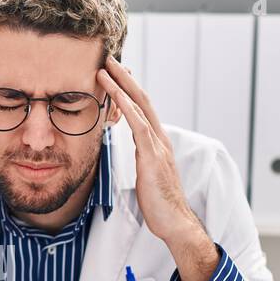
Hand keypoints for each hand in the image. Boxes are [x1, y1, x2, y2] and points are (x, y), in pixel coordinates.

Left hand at [97, 55, 218, 280]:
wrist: (175, 222)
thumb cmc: (159, 203)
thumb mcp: (145, 175)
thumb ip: (140, 158)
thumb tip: (130, 151)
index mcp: (156, 142)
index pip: (141, 108)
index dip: (127, 89)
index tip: (113, 73)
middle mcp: (159, 138)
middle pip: (142, 99)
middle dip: (124, 77)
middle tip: (107, 58)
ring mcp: (158, 145)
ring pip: (140, 106)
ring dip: (121, 85)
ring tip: (104, 68)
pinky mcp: (153, 156)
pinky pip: (139, 125)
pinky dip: (126, 106)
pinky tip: (114, 93)